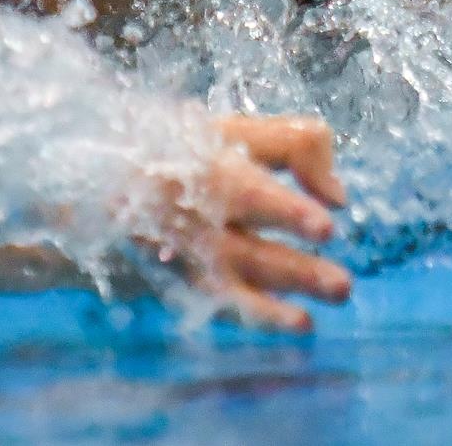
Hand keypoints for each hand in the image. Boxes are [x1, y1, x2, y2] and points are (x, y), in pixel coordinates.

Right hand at [150, 114, 352, 332]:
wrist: (110, 182)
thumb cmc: (187, 150)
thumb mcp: (237, 129)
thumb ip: (295, 146)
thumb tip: (337, 196)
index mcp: (207, 169)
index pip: (247, 192)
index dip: (286, 210)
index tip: (326, 225)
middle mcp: (194, 218)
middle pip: (247, 249)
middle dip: (296, 269)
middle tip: (342, 285)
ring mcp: (186, 254)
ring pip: (238, 281)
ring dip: (286, 297)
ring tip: (336, 298)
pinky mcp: (181, 279)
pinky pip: (222, 302)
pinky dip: (261, 314)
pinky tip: (301, 321)